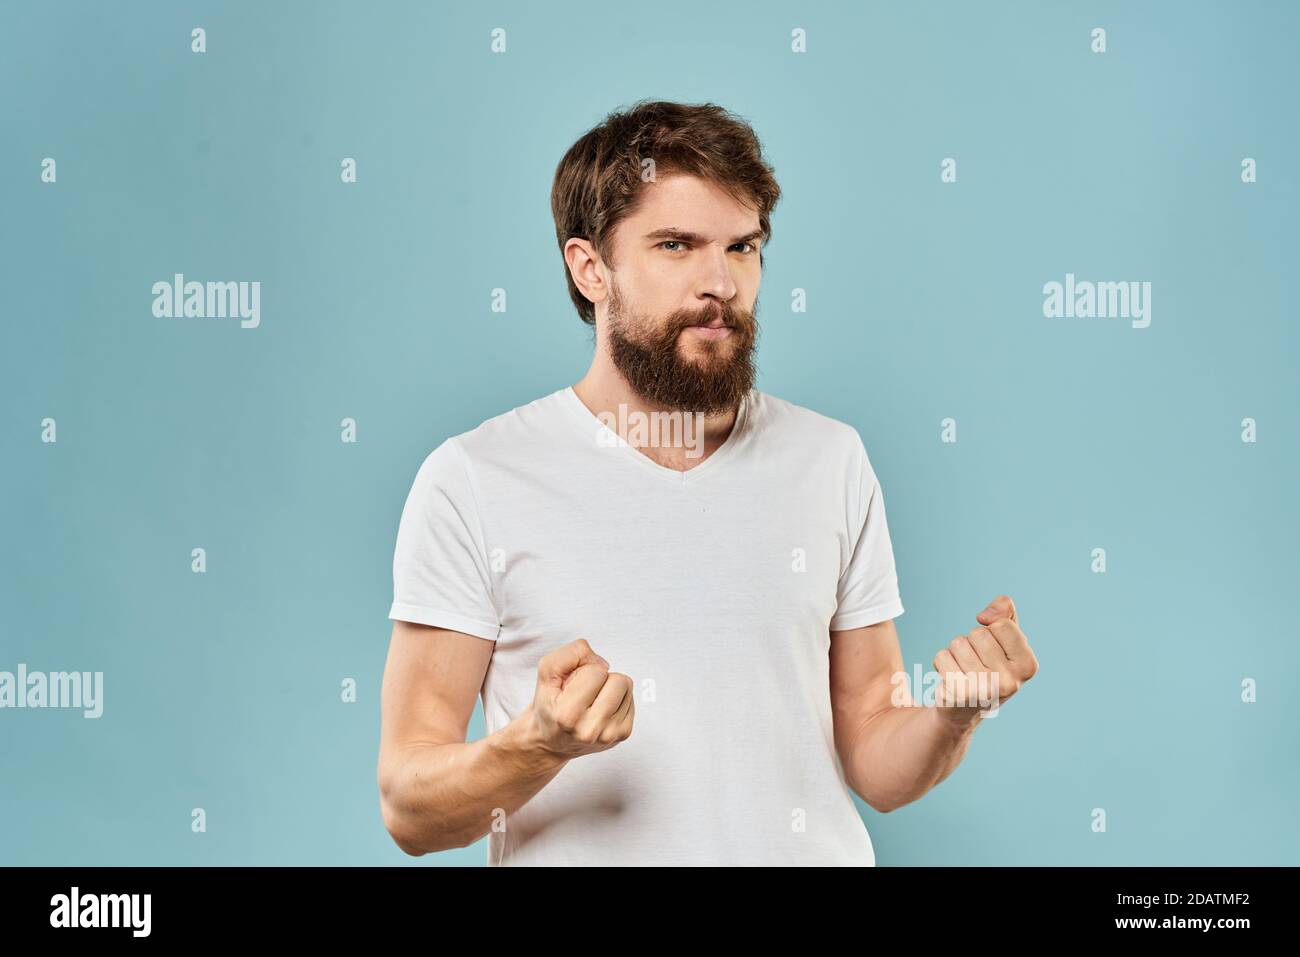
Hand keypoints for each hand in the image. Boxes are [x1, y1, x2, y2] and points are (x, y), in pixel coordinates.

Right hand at [527, 638, 634, 757]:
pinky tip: (601, 708)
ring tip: (592, 699)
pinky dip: (617, 698)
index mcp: (567, 716)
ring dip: (610, 686)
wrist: (552, 740)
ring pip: (627, 686)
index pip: (596, 672)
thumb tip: (604, 664)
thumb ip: (570, 654)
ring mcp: (608, 735)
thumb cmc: (550, 702)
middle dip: (602, 677)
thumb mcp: (547, 672)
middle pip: (619, 680)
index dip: (583, 671)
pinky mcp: (622, 734)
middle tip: (584, 691)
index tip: (572, 686)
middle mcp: (589, 731)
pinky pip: (631, 699)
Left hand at [932, 595, 1038, 725]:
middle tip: (976, 663)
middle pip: (978, 634)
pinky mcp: (959, 694)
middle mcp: (1010, 681)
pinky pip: (941, 656)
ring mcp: (985, 690)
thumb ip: (1005, 611)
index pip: (1001, 624)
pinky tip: (951, 679)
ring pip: (958, 643)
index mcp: (1027, 665)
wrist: (966, 709)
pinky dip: (942, 662)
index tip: (993, 649)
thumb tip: (984, 616)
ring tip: (964, 671)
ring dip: (956, 652)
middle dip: (972, 642)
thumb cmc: (988, 664)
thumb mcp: (1005, 636)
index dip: (991, 629)